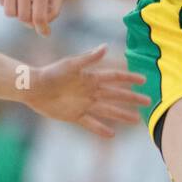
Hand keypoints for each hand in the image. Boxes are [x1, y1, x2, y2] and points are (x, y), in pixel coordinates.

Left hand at [27, 43, 149, 137]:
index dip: (129, 77)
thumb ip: (89, 58)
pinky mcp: (75, 115)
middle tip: (148, 102)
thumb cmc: (51, 73)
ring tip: (137, 120)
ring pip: (108, 110)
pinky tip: (112, 134)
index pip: (115, 77)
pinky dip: (101, 128)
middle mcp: (90, 91)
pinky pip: (91, 123)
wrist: (33, 88)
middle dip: (132, 98)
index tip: (143, 80)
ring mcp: (84, 104)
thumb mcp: (70, 65)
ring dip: (122, 114)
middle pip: (116, 95)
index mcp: (91, 78)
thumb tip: (106, 47)